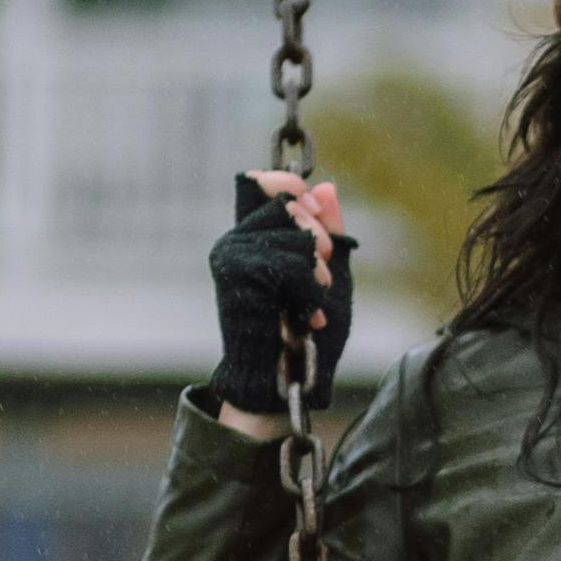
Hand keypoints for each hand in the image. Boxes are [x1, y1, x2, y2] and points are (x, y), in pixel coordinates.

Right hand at [210, 172, 353, 424]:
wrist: (288, 379)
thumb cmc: (309, 334)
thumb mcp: (328, 274)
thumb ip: (327, 231)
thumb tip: (325, 187)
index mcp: (253, 236)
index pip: (262, 181)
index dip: (294, 189)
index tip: (319, 220)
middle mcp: (236, 241)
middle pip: (285, 197)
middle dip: (319, 235)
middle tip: (323, 278)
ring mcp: (231, 255)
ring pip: (292, 228)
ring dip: (317, 270)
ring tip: (312, 304)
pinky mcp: (235, 273)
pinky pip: (288, 260)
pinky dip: (309, 289)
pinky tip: (306, 316)